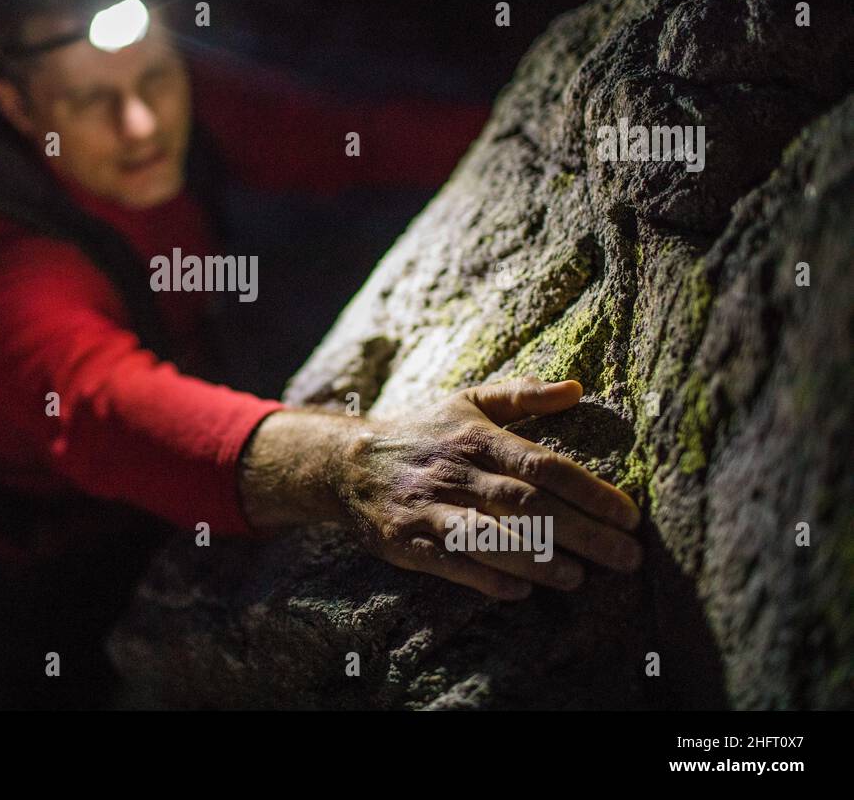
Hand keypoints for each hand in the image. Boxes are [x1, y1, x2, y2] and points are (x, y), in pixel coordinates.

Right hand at [334, 376, 641, 599]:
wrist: (348, 462)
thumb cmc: (424, 433)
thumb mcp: (469, 402)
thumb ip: (523, 396)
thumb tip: (577, 387)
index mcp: (478, 437)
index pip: (544, 465)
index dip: (591, 491)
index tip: (630, 516)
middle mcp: (456, 471)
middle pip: (528, 505)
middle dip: (583, 533)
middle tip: (627, 558)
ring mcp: (430, 507)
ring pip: (491, 536)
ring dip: (538, 558)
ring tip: (578, 578)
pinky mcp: (407, 540)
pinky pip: (452, 562)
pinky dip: (487, 577)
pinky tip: (521, 591)